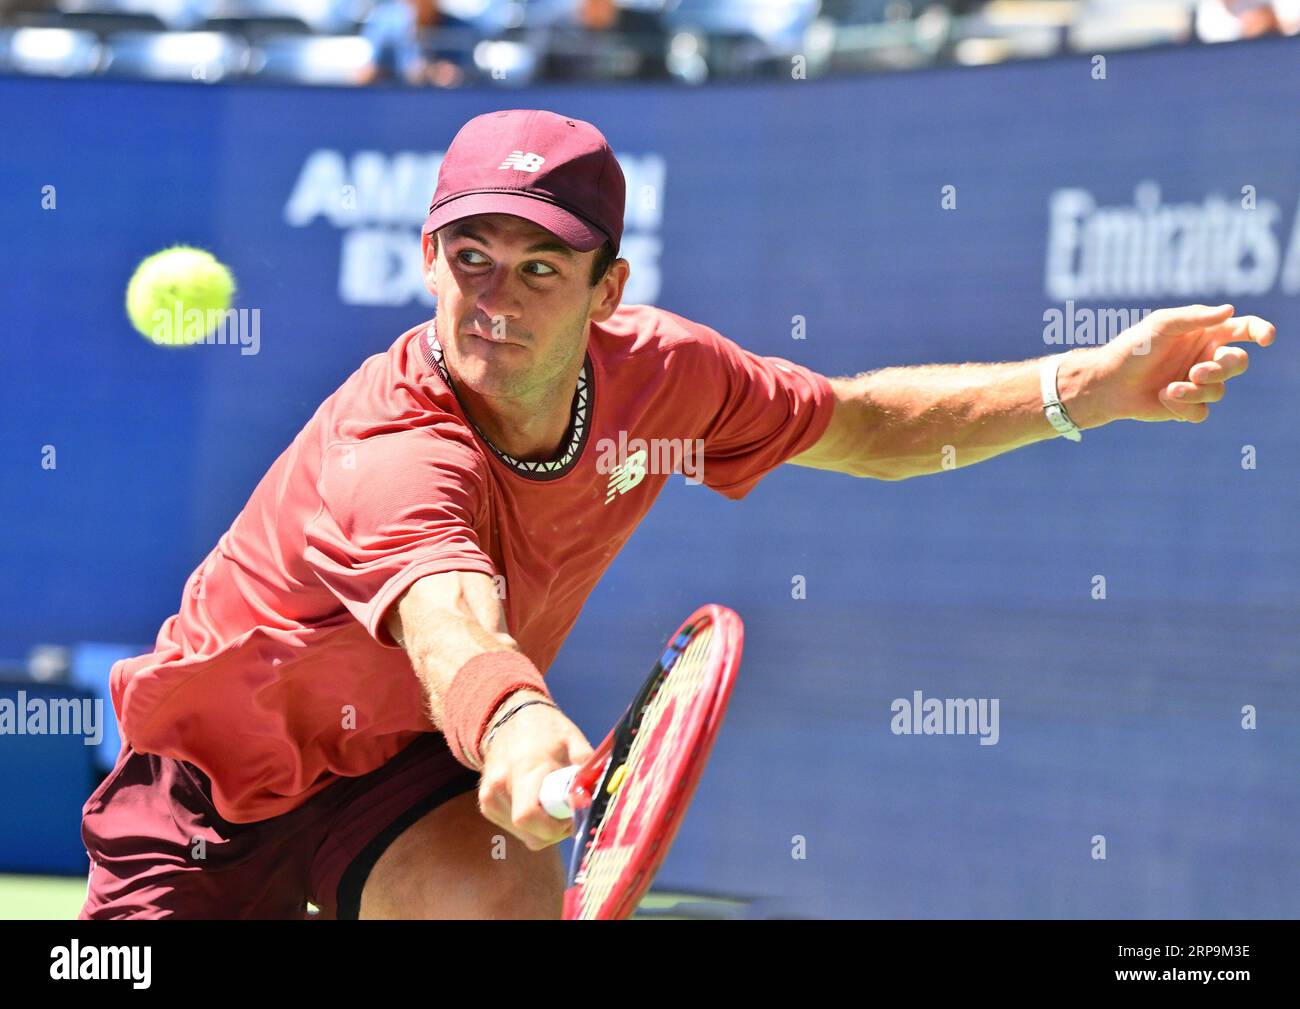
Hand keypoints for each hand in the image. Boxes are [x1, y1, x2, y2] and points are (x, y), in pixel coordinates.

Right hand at [476, 691, 594, 851]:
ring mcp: (490, 797)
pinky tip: (539, 801)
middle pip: (532, 835)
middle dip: (557, 831)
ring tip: (554, 801)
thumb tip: (599, 793)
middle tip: (570, 812)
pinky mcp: (486, 805)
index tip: (575, 813)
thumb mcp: (573, 738)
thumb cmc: (546, 729)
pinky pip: (515, 830)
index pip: (529, 816)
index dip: (558, 825)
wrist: (509, 718)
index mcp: (524, 769)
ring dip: (546, 829)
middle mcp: (501, 786)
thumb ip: (587, 766)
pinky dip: (533, 825)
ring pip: (525, 836)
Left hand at [1091, 304, 1275, 424]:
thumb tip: (1230, 310)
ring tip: (1169, 389)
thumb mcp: (1161, 325)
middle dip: (1222, 369)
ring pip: (1218, 391)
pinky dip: (1184, 406)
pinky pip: (1202, 412)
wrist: (1108, 383)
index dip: (1260, 331)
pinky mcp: (1187, 406)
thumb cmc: (1133, 349)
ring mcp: (1197, 383)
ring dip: (1195, 391)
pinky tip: (1163, 397)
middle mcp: (1205, 357)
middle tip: (1197, 372)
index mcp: (1205, 333)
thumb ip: (1195, 318)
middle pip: (1237, 363)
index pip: (1244, 329)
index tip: (1265, 339)